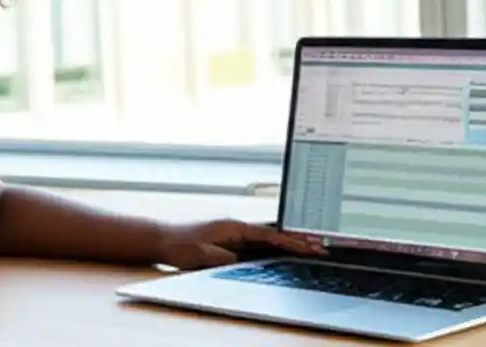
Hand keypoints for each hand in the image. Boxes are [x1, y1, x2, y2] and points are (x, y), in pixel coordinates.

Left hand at [152, 219, 327, 269]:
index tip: (310, 246)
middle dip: (298, 237)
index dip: (291, 241)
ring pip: (270, 234)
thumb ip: (227, 257)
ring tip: (312, 244)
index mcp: (235, 227)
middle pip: (275, 231)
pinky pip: (260, 240)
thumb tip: (247, 259)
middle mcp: (238, 226)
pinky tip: (285, 248)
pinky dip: (277, 243)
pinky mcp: (232, 238)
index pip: (270, 234)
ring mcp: (236, 231)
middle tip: (321, 243)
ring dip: (289, 239)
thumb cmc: (181, 246)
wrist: (163, 239)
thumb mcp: (204, 256)